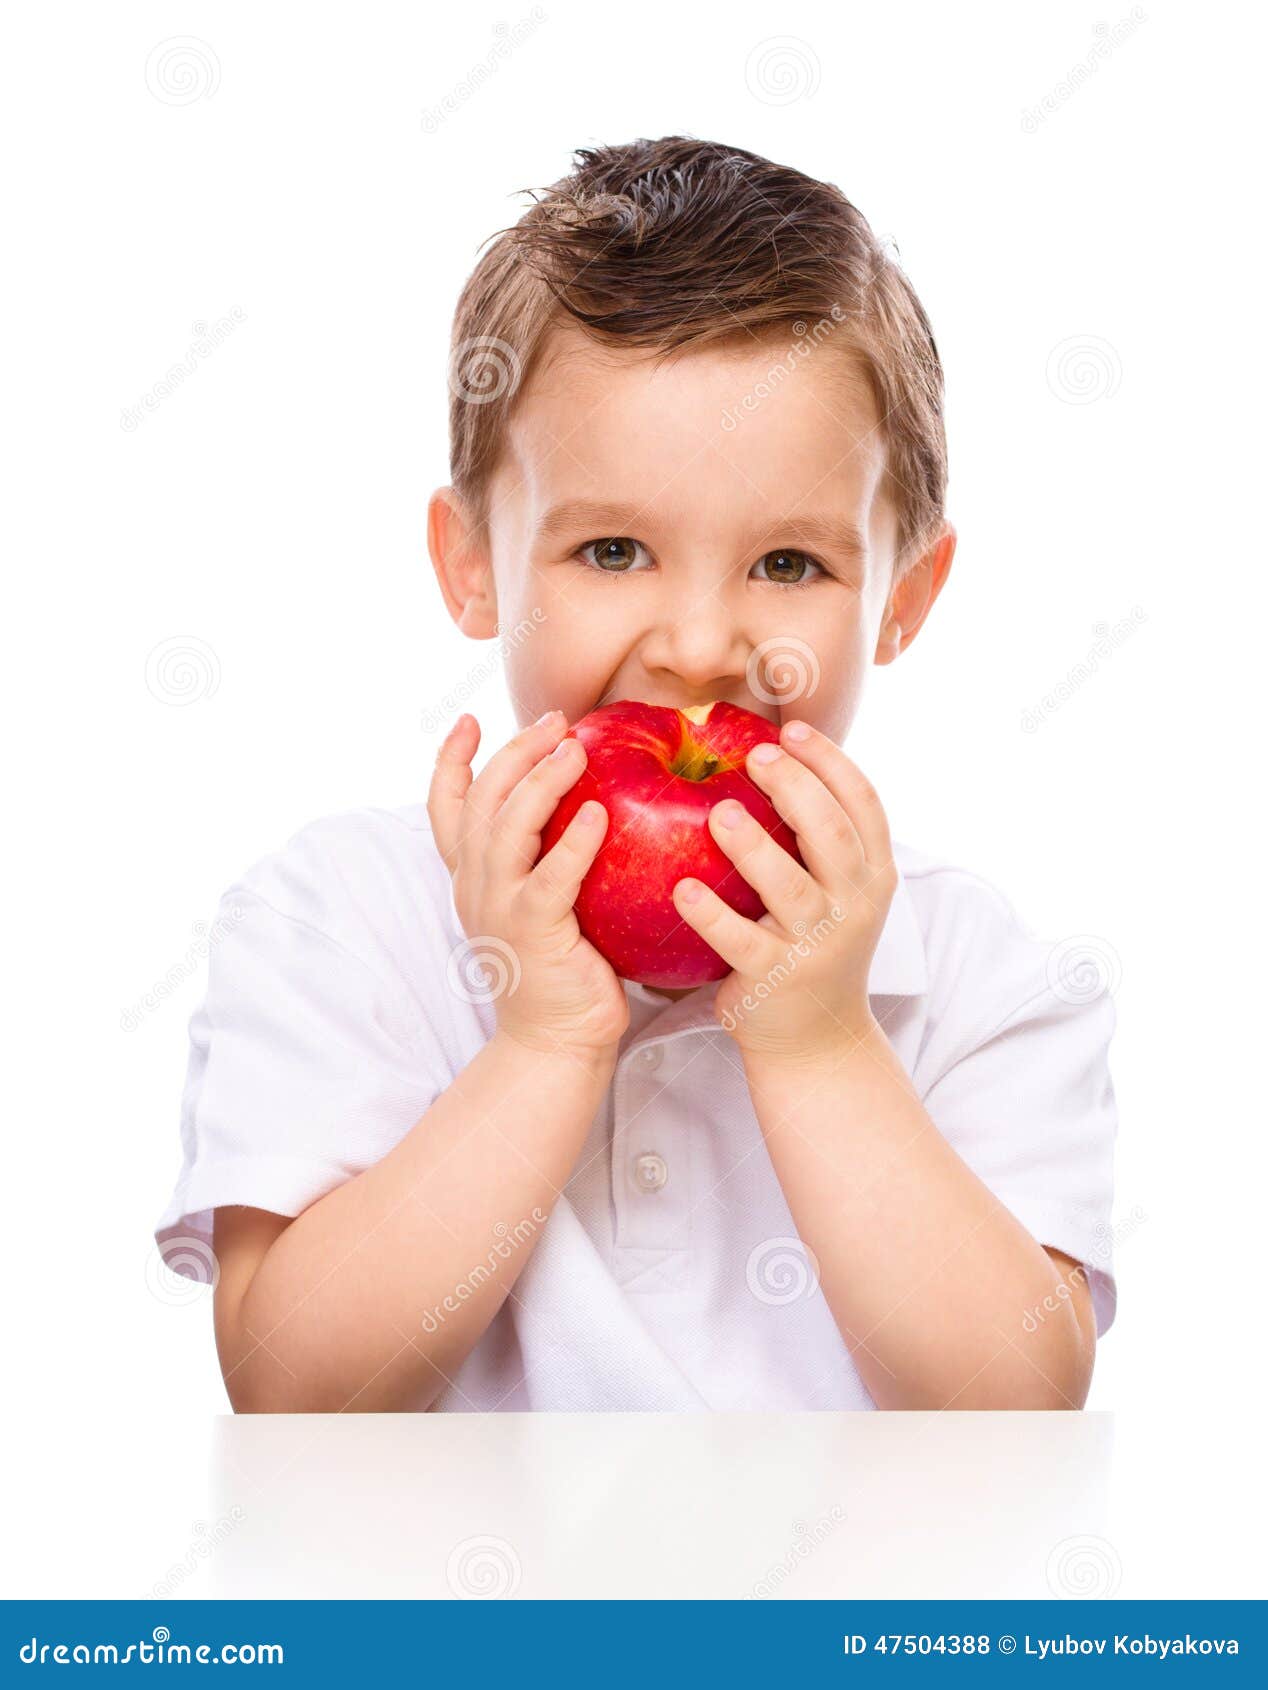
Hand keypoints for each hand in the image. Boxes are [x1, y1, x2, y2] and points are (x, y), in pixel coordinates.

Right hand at [428, 710, 629, 1059]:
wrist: (557, 1041)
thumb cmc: (564, 968)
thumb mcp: (541, 904)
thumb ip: (545, 857)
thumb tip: (588, 800)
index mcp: (472, 877)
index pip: (445, 808)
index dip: (450, 760)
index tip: (469, 720)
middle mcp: (476, 887)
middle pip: (481, 801)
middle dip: (515, 751)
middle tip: (555, 722)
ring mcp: (499, 908)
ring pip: (507, 828)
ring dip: (541, 781)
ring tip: (575, 749)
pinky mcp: (533, 932)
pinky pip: (551, 877)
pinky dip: (573, 841)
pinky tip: (599, 812)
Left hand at [670, 719, 896, 1063]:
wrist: (814, 1039)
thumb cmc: (811, 945)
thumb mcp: (836, 891)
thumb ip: (816, 837)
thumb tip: (770, 755)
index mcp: (873, 875)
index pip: (864, 804)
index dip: (831, 761)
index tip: (793, 730)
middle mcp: (854, 906)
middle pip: (832, 835)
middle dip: (795, 787)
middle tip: (754, 756)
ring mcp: (817, 945)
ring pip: (790, 888)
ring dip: (754, 845)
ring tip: (718, 812)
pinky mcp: (775, 979)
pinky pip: (739, 941)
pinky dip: (711, 914)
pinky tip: (681, 888)